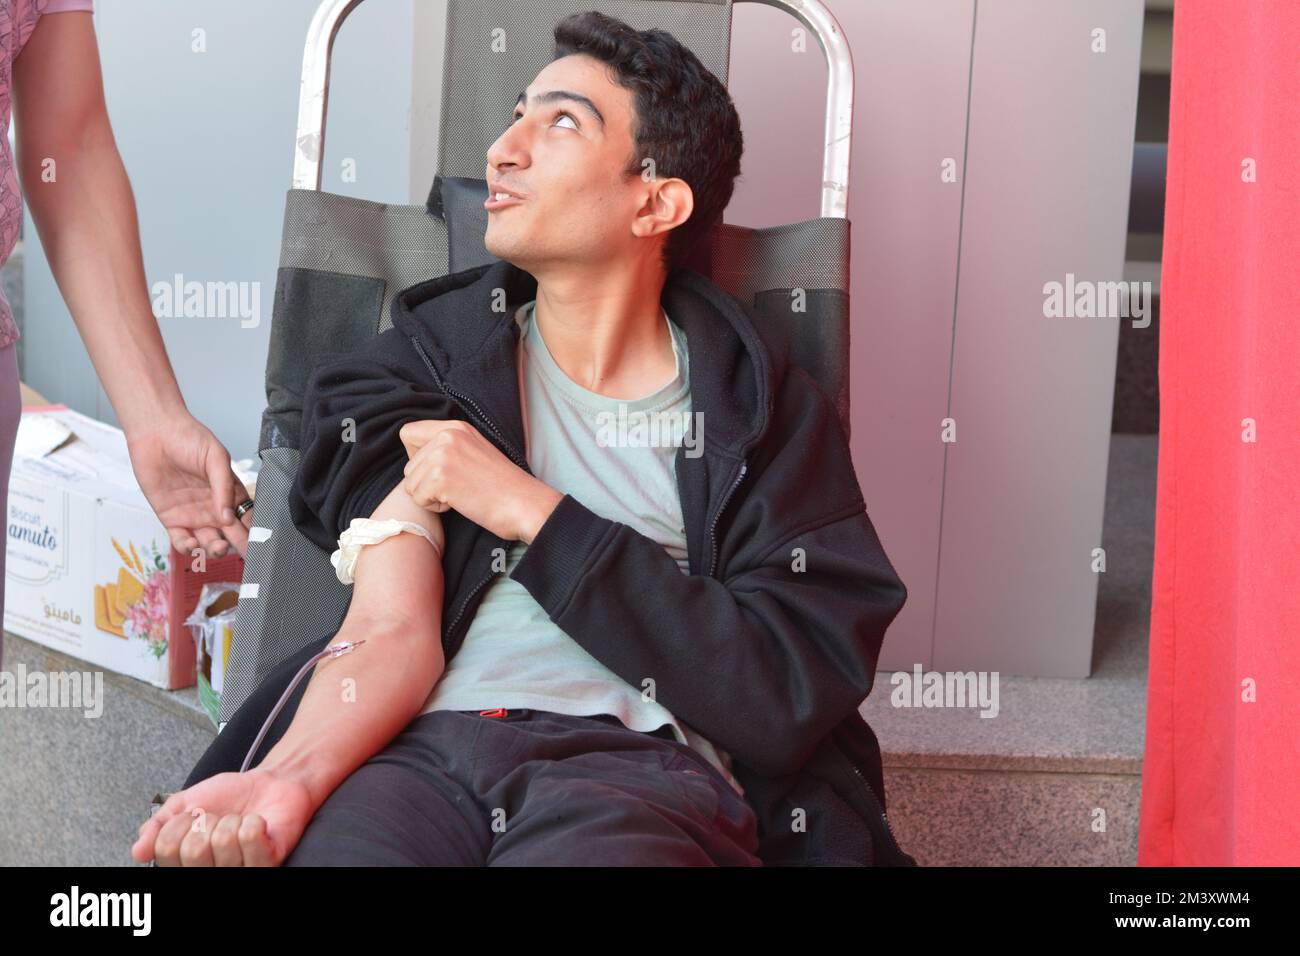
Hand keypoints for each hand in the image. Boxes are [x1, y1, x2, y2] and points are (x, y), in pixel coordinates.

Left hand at [125, 411, 252, 559]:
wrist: (155, 433)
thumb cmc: (189, 438)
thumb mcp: (216, 457)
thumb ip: (224, 486)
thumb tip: (228, 516)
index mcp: (230, 493)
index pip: (247, 517)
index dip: (255, 530)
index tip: (262, 542)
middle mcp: (214, 507)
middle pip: (232, 534)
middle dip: (240, 546)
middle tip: (246, 554)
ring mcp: (193, 515)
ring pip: (208, 542)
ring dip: (215, 549)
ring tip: (218, 547)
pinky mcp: (171, 519)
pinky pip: (181, 540)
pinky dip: (187, 548)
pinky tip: (192, 545)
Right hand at [131, 768, 314, 866]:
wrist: (270, 782)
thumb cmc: (230, 797)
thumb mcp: (183, 804)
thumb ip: (158, 825)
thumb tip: (139, 849)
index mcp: (187, 862)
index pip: (165, 850)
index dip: (178, 824)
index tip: (192, 817)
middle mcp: (211, 872)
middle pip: (192, 851)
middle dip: (205, 822)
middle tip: (218, 819)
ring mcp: (240, 871)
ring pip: (222, 842)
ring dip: (231, 820)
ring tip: (239, 821)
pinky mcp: (268, 862)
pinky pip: (249, 838)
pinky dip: (253, 820)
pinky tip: (258, 823)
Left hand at [399, 419, 561, 541]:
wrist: (524, 503)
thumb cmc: (502, 486)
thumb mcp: (474, 450)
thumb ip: (447, 446)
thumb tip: (414, 457)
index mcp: (455, 427)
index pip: (408, 433)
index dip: (415, 456)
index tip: (437, 470)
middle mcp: (446, 435)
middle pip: (407, 465)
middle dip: (425, 483)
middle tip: (457, 487)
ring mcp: (443, 455)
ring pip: (410, 484)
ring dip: (431, 497)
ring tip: (460, 494)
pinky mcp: (441, 477)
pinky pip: (418, 499)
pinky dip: (436, 507)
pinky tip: (460, 502)